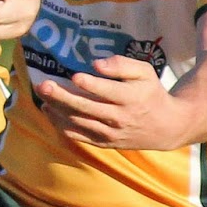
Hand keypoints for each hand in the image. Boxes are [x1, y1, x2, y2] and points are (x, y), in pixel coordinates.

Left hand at [35, 55, 184, 149]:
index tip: (75, 75)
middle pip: (86, 108)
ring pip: (78, 122)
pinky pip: (77, 135)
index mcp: (131, 98)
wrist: (164, 127)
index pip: (108, 92)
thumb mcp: (144, 72)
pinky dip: (60, 124)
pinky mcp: (102, 142)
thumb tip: (96, 64)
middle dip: (62, 96)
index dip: (91, 85)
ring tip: (42, 94)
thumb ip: (122, 65)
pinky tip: (49, 110)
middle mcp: (119, 118)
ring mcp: (109, 133)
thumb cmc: (150, 93)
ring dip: (57, 109)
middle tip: (44, 85)